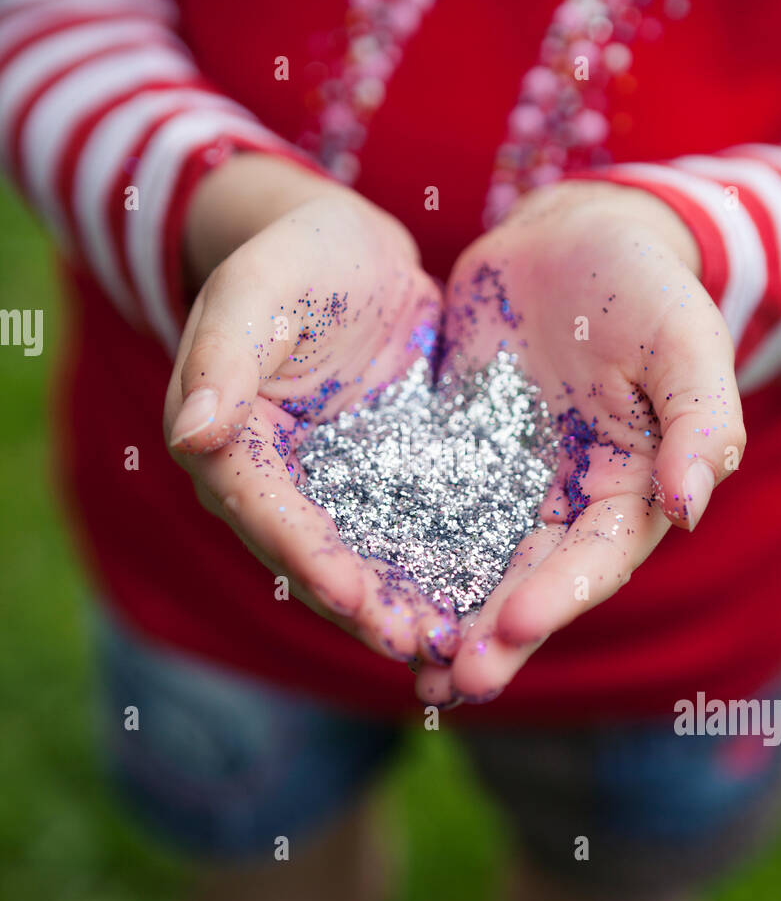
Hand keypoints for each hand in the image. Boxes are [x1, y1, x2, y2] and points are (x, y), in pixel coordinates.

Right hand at [165, 156, 457, 663]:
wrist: (353, 253)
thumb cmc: (297, 255)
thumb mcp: (260, 287)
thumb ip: (222, 355)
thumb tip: (191, 435)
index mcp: (224, 439)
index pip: (259, 508)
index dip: (303, 554)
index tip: (347, 593)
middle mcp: (268, 481)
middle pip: (305, 556)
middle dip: (355, 605)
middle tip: (409, 643)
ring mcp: (324, 490)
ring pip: (353, 562)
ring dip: (393, 608)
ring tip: (443, 647)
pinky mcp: (377, 486)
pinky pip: (400, 539)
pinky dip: (428, 575)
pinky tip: (469, 607)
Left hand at [414, 181, 745, 705]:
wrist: (571, 236)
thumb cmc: (641, 282)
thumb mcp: (682, 337)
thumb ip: (698, 416)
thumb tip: (692, 504)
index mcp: (632, 488)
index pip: (596, 558)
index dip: (557, 596)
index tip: (509, 624)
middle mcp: (572, 505)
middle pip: (534, 585)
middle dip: (497, 639)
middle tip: (451, 682)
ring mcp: (515, 490)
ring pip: (482, 570)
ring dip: (453, 624)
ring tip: (415, 674)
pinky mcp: (465, 465)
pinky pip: (434, 523)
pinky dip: (414, 565)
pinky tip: (374, 598)